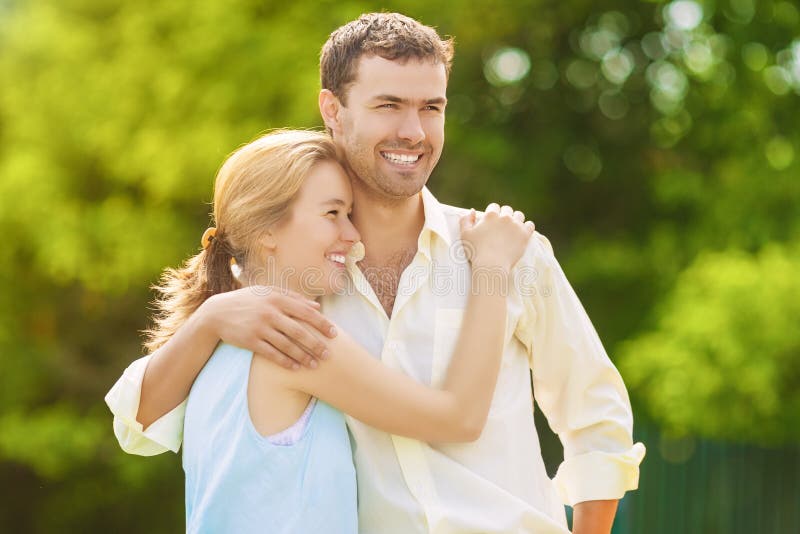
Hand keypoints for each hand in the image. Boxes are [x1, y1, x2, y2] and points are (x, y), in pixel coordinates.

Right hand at [200, 286, 336, 369]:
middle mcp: (269, 312)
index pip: (305, 312)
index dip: (322, 323)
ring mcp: (260, 327)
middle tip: (328, 355)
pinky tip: (296, 368)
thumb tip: (317, 307)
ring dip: (303, 356)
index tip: (334, 334)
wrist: (217, 313)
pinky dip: (286, 362)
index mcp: (277, 298)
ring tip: (315, 365)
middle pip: (299, 331)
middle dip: (316, 344)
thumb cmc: (248, 301)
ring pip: (287, 345)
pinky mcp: (250, 341)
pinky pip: (272, 354)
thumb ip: (293, 297)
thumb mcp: (268, 292)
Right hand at [459, 203, 534, 270]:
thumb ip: (465, 220)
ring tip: (512, 228)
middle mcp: (505, 217)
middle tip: (502, 226)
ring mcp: (516, 225)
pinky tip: (522, 232)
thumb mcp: (465, 235)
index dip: (493, 213)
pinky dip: (527, 227)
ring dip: (516, 219)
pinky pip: (530, 224)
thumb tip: (472, 211)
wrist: (491, 265)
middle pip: (507, 210)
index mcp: (490, 215)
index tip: (492, 221)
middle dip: (504, 215)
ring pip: (519, 215)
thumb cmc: (476, 252)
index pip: (494, 206)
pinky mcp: (525, 234)